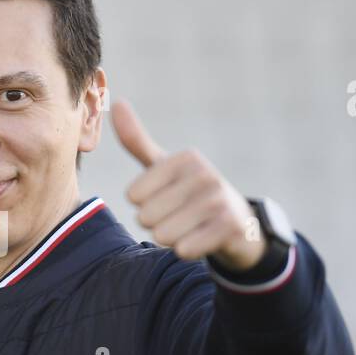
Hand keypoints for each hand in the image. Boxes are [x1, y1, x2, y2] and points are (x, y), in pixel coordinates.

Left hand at [111, 98, 264, 269]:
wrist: (238, 223)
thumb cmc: (190, 192)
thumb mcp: (164, 166)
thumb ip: (137, 141)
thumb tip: (118, 104)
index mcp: (184, 158)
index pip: (134, 195)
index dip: (144, 204)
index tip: (166, 198)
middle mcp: (204, 174)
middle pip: (146, 217)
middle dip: (156, 224)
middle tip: (178, 216)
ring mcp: (218, 200)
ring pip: (163, 235)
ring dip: (171, 238)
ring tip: (189, 227)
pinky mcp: (228, 227)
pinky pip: (184, 249)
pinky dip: (186, 250)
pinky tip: (200, 239)